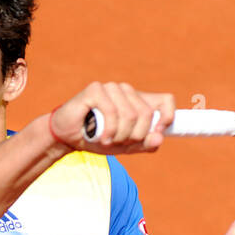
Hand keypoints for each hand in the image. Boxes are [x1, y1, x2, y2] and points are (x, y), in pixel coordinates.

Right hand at [49, 82, 174, 153]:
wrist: (67, 138)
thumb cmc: (97, 139)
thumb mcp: (125, 146)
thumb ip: (144, 143)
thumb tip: (159, 138)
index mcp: (138, 101)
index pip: (166, 100)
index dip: (168, 117)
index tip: (158, 132)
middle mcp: (127, 91)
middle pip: (146, 114)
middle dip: (134, 136)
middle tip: (119, 142)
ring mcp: (111, 88)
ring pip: (130, 115)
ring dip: (119, 136)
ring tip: (106, 140)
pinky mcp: (96, 90)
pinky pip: (112, 112)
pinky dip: (108, 131)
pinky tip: (100, 137)